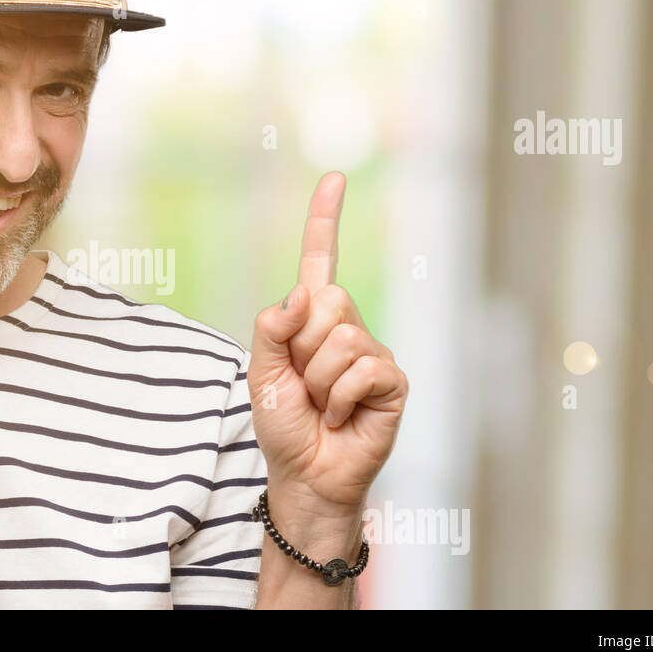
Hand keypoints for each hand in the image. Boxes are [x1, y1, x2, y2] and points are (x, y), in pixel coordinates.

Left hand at [247, 172, 407, 514]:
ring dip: (318, 380)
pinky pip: (362, 369)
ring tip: (322, 405)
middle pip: (328, 301)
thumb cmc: (284, 424)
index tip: (334, 177)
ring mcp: (373, 352)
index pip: (321, 260)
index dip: (326, 220)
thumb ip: (271, 329)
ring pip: (341, 339)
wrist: (305, 474)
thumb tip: (300, 294)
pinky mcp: (392, 381)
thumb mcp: (261, 373)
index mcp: (312, 319)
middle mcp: (347, 327)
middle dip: (302, 348)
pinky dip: (340, 398)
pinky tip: (341, 416)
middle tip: (304, 384)